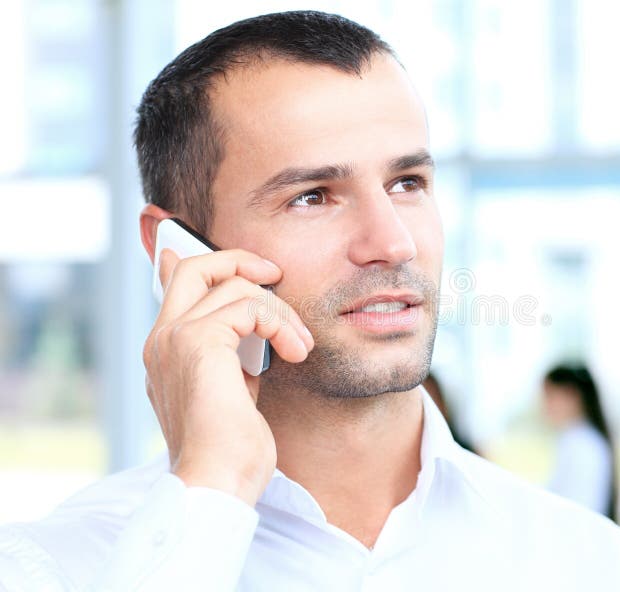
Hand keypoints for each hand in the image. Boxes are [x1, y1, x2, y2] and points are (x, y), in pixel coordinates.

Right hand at [143, 248, 313, 505]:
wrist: (217, 484)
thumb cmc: (230, 451)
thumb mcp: (233, 392)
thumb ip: (234, 357)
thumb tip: (252, 334)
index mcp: (165, 351)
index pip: (174, 285)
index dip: (209, 261)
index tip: (253, 267)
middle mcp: (162, 339)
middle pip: (194, 266)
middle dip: (240, 260)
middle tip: (275, 275)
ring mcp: (174, 338)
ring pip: (233, 284)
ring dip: (279, 310)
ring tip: (299, 345)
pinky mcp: (198, 342)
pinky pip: (249, 306)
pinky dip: (280, 323)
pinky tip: (295, 352)